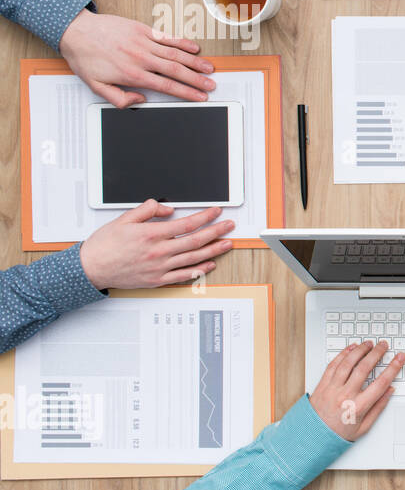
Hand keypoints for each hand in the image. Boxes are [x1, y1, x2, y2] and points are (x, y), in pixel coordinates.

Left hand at [59, 10, 214, 107]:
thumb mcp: (96, 86)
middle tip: (211, 85)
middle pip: (177, 71)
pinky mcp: (142, 30)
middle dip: (197, 80)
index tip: (200, 97)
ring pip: (176, 54)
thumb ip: (119, 99)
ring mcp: (143, 42)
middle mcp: (141, 58)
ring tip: (209, 69)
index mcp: (132, 74)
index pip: (167, 86)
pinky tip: (194, 48)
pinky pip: (166, 37)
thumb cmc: (85, 57)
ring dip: (195, 62)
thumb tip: (140, 101)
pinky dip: (182, 42)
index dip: (187, 93)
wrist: (75, 31)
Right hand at [78, 199, 235, 289]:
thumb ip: (148, 210)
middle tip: (229, 226)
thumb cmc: (104, 245)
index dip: (205, 217)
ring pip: (193, 258)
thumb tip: (168, 209)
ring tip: (227, 244)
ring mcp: (159, 267)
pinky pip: (183, 276)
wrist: (90, 268)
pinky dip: (198, 270)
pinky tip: (209, 265)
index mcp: (151, 234)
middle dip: (216, 231)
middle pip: (195, 241)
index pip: (187, 224)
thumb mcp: (124, 219)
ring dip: (213, 250)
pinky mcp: (157, 280)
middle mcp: (158, 252)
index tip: (216, 212)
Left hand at [310, 340, 402, 440]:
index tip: (399, 358)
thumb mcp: (364, 427)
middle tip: (384, 345)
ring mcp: (332, 389)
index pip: (380, 383)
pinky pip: (333, 365)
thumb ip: (379, 407)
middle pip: (364, 368)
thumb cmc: (338, 433)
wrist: (312, 437)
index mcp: (358, 407)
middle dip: (376, 353)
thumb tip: (390, 390)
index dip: (393, 368)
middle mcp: (344, 396)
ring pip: (347, 363)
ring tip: (369, 344)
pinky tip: (350, 349)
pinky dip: (342, 354)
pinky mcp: (322, 385)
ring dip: (360, 350)